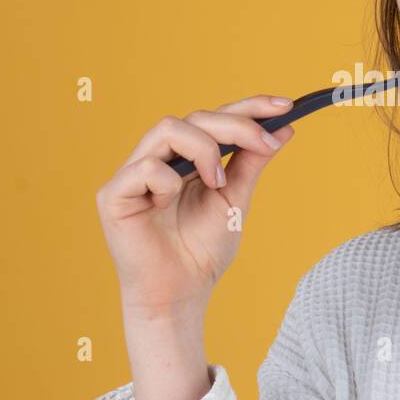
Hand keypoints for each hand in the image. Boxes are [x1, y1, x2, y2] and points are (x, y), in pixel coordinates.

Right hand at [94, 95, 295, 318]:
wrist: (182, 294)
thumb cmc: (202, 250)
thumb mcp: (235, 199)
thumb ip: (252, 162)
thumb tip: (283, 128)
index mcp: (184, 158)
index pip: (215, 118)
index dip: (248, 107)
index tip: (286, 105)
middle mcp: (157, 158)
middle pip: (195, 117)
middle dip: (235, 125)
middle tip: (264, 143)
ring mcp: (132, 174)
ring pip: (168, 128)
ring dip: (204, 149)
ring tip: (218, 182)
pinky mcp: (113, 195)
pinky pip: (145, 168)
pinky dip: (168, 182)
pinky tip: (171, 204)